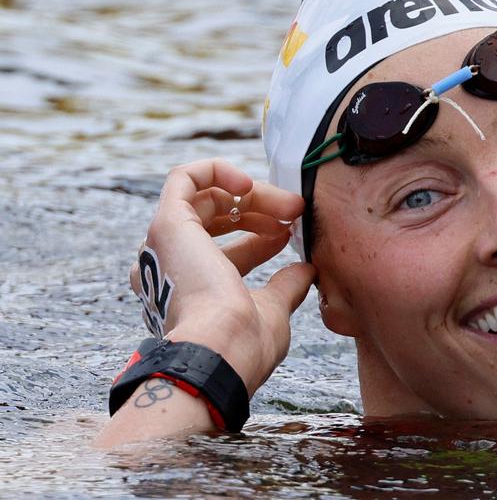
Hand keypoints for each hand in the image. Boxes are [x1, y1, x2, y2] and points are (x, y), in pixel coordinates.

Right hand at [130, 159, 315, 395]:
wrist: (221, 350)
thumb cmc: (244, 343)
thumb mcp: (273, 311)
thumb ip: (284, 287)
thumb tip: (306, 271)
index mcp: (192, 290)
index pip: (229, 250)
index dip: (264, 236)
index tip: (292, 235)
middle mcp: (172, 267)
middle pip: (218, 220)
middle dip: (262, 210)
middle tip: (295, 211)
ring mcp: (165, 244)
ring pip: (208, 198)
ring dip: (253, 196)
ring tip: (288, 205)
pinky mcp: (167, 223)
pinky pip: (183, 178)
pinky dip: (216, 170)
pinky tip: (247, 185)